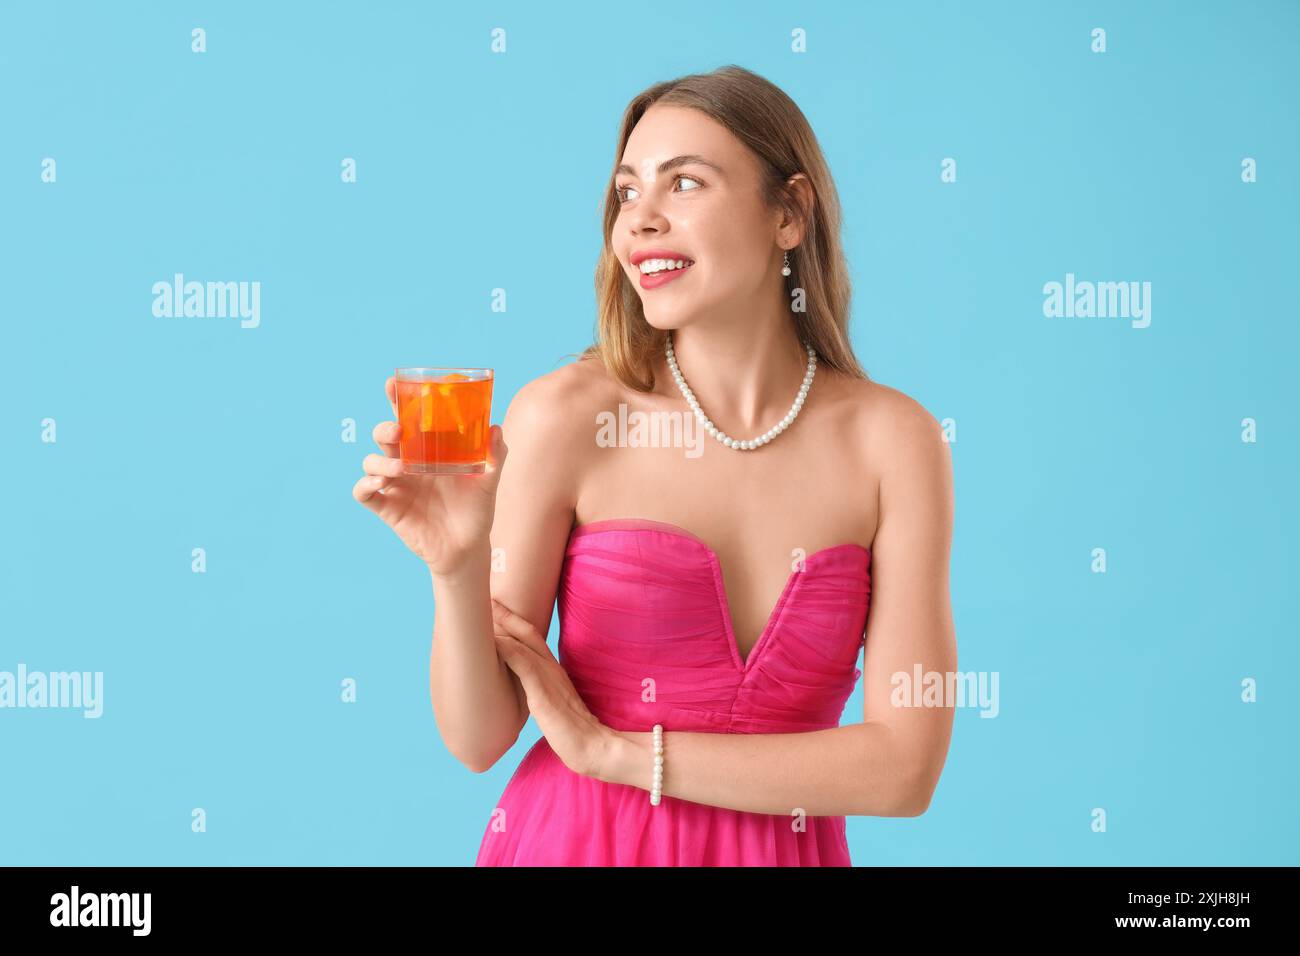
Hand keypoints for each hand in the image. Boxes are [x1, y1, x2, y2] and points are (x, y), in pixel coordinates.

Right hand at [352, 375, 506, 576]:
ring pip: (370, 462)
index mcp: (428, 451)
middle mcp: (407, 464)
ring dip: (379, 460)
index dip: (397, 399)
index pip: (408, 419)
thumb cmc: (475, 510)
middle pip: (384, 437)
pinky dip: (364, 485)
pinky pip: (363, 493)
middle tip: (398, 431)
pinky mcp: (388, 508)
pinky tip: (380, 484)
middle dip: (385, 428)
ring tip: (401, 468)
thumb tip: (494, 428)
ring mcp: (396, 486)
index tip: (393, 384)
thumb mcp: (488, 480)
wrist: (468, 548)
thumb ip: (493, 455)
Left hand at [490, 598, 613, 778]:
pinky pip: (523, 667)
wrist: (597, 749)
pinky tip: (494, 640)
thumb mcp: (556, 706)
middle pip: (527, 633)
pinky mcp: (543, 696)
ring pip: (522, 645)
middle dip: (505, 615)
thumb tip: (525, 693)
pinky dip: (508, 651)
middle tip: (485, 597)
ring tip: (482, 612)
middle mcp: (552, 670)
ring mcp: (548, 681)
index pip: (532, 638)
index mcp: (554, 672)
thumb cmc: (577, 734)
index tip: (496, 607)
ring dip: (502, 627)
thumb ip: (543, 694)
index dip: (514, 621)